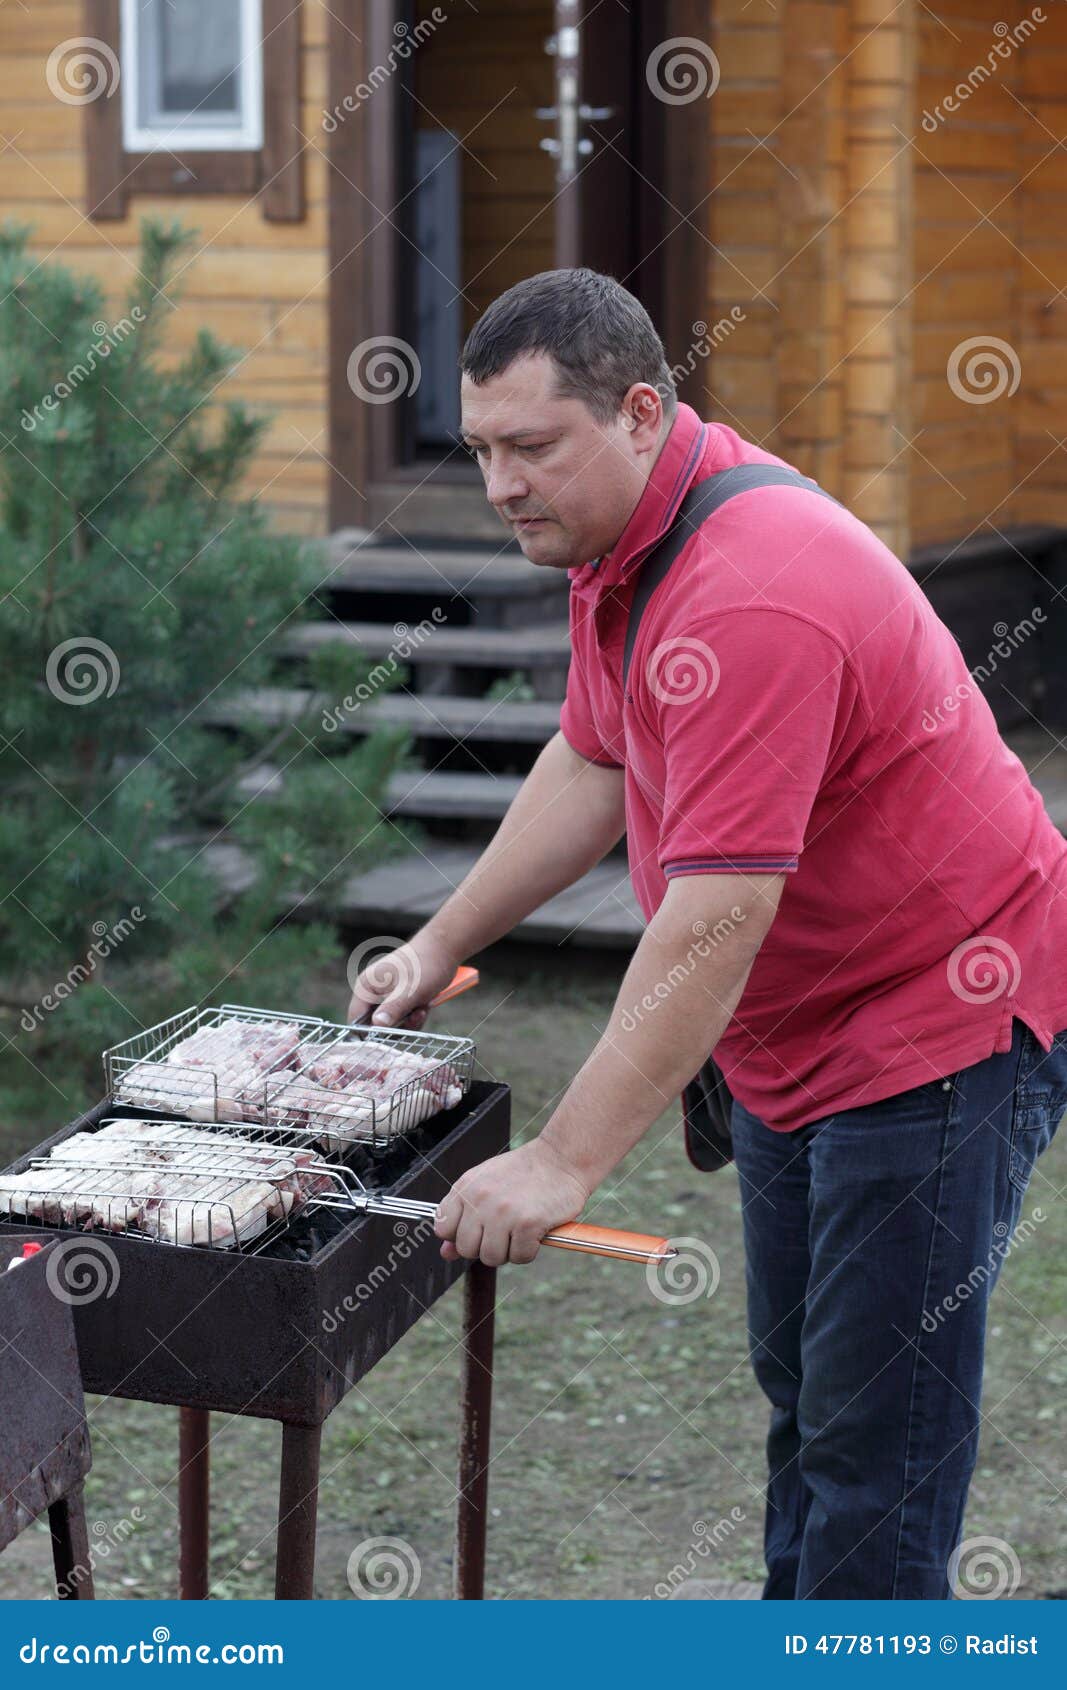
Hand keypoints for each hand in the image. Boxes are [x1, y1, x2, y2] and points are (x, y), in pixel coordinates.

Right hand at [346, 930, 457, 1028]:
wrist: (443, 950)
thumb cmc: (426, 965)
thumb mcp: (410, 990)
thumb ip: (393, 1008)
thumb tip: (377, 1025)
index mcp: (366, 986)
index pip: (355, 1019)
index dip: (369, 1032)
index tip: (389, 1035)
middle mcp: (372, 992)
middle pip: (374, 1025)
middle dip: (396, 1027)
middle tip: (414, 1016)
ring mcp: (385, 996)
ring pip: (390, 1024)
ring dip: (408, 1022)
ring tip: (421, 1009)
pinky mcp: (398, 1000)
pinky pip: (401, 1018)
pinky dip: (413, 1017)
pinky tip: (424, 1007)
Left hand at [434, 1139, 590, 1266]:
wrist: (562, 1158)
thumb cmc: (524, 1172)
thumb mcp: (486, 1185)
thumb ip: (463, 1216)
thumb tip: (446, 1253)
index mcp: (466, 1187)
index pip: (442, 1228)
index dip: (459, 1235)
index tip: (478, 1229)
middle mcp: (480, 1200)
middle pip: (466, 1248)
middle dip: (485, 1246)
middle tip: (504, 1231)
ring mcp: (503, 1212)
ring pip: (491, 1258)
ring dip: (508, 1251)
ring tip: (519, 1231)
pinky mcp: (528, 1224)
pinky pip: (519, 1257)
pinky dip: (529, 1251)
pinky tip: (535, 1232)